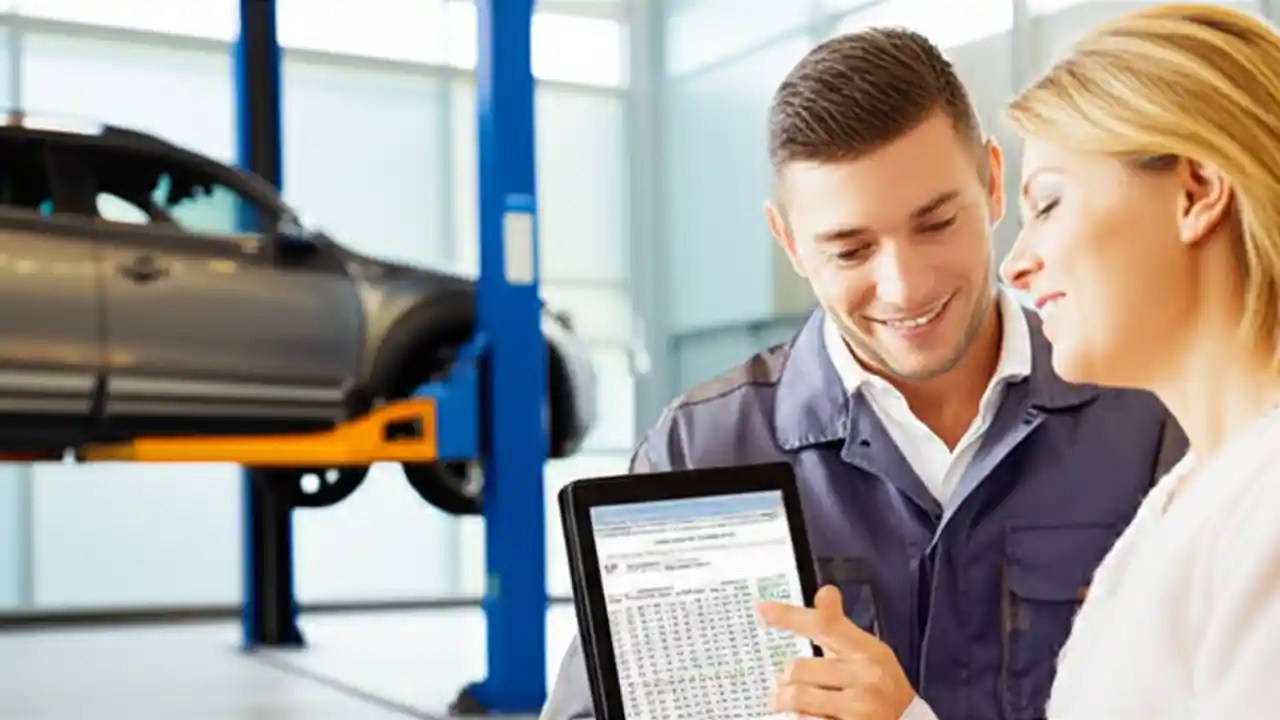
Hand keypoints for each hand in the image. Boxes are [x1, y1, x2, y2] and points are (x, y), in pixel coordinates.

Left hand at [757, 585, 915, 719]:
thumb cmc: (881, 684)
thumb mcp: (867, 651)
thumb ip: (840, 627)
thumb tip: (825, 592)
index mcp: (868, 651)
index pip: (825, 625)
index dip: (790, 616)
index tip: (762, 609)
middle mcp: (865, 678)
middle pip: (799, 667)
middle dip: (786, 677)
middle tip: (784, 682)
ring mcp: (859, 709)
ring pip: (798, 697)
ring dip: (783, 699)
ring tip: (783, 700)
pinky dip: (800, 719)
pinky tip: (807, 716)